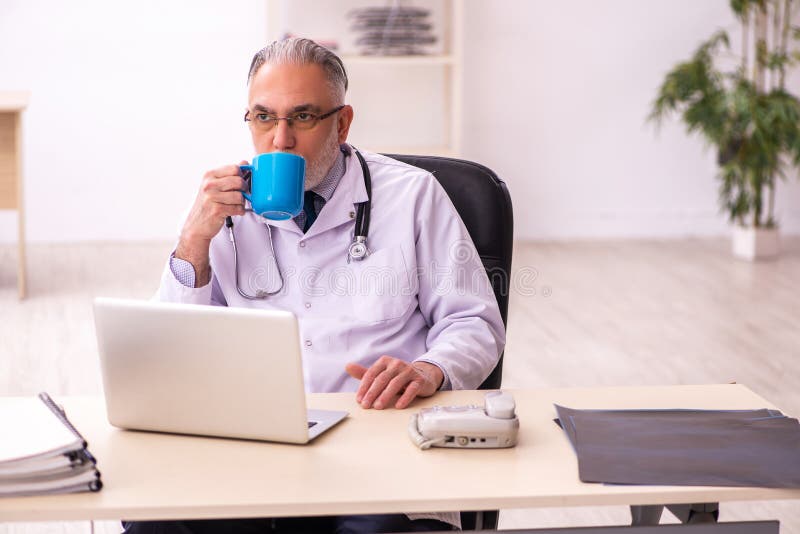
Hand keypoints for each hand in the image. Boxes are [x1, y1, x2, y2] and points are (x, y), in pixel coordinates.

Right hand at [175, 162, 247, 285]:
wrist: (196, 225)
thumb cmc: (206, 205)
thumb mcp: (213, 186)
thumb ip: (228, 174)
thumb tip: (244, 162)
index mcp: (209, 175)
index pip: (235, 168)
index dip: (242, 175)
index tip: (241, 182)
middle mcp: (209, 185)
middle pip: (239, 181)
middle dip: (244, 189)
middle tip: (240, 194)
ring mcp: (212, 197)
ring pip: (240, 195)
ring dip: (241, 202)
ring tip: (235, 204)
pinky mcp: (217, 210)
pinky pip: (238, 208)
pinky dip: (239, 211)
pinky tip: (233, 211)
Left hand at [345, 356, 443, 409]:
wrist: (423, 375)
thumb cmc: (398, 376)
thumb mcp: (381, 374)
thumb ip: (365, 373)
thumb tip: (347, 366)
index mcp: (385, 361)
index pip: (371, 374)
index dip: (364, 387)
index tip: (359, 400)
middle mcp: (397, 364)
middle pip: (382, 379)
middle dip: (372, 393)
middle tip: (366, 405)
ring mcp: (409, 371)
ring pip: (395, 383)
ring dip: (385, 396)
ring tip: (378, 406)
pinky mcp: (419, 380)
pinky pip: (412, 389)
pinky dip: (405, 397)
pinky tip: (398, 406)